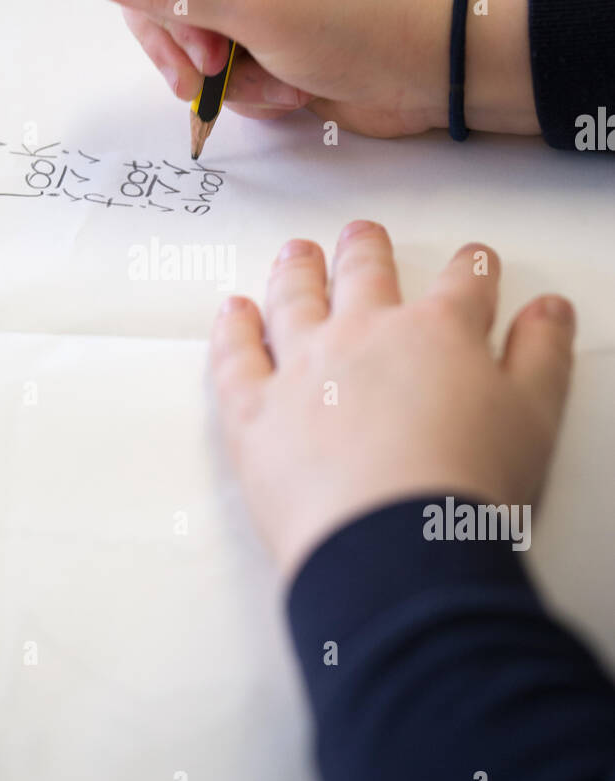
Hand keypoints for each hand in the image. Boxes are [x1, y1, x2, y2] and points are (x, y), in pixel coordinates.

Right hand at [76, 0, 538, 136]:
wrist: (437, 67)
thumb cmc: (352, 17)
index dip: (161, 13)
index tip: (202, 49)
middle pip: (164, 7)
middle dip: (195, 53)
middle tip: (227, 70)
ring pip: (196, 50)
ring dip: (234, 79)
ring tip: (283, 78)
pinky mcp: (274, 38)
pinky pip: (231, 73)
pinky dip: (257, 90)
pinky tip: (296, 88)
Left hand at [210, 223, 573, 579]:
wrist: (393, 545)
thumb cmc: (465, 489)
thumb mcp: (535, 419)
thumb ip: (541, 356)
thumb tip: (548, 310)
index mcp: (438, 333)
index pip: (463, 284)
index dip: (473, 268)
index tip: (474, 261)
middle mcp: (363, 336)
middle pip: (365, 276)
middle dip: (366, 251)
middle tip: (362, 236)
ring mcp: (301, 369)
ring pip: (295, 301)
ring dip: (297, 272)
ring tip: (297, 254)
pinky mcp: (253, 412)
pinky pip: (235, 357)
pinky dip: (232, 330)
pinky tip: (233, 311)